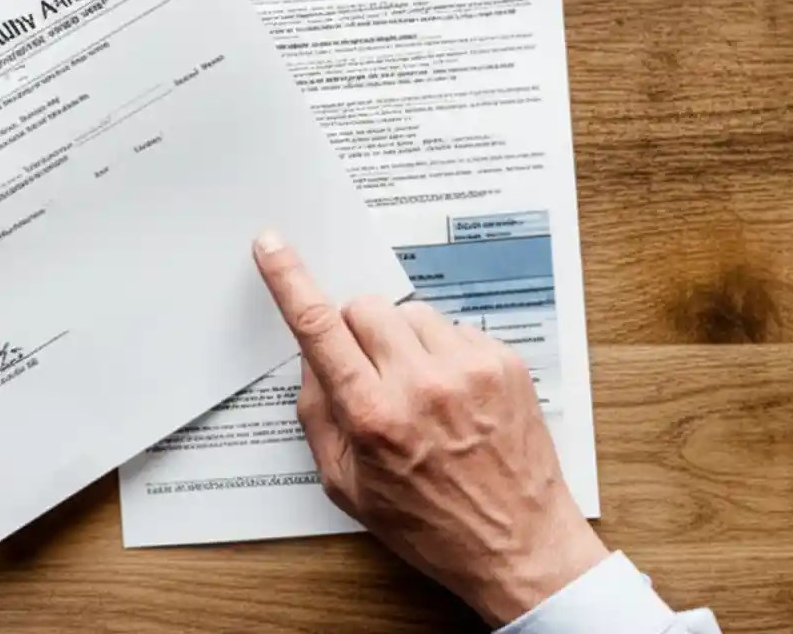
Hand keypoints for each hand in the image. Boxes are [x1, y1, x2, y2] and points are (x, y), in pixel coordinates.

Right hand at [253, 233, 607, 625]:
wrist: (520, 545)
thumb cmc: (432, 526)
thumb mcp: (348, 487)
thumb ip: (317, 416)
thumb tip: (310, 360)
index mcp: (374, 416)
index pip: (319, 328)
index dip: (288, 280)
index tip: (272, 247)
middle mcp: (421, 384)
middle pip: (365, 307)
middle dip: (354, 331)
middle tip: (367, 372)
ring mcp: (468, 368)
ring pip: (410, 312)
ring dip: (401, 341)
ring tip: (418, 392)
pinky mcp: (504, 362)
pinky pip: (453, 328)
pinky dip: (442, 353)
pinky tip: (452, 396)